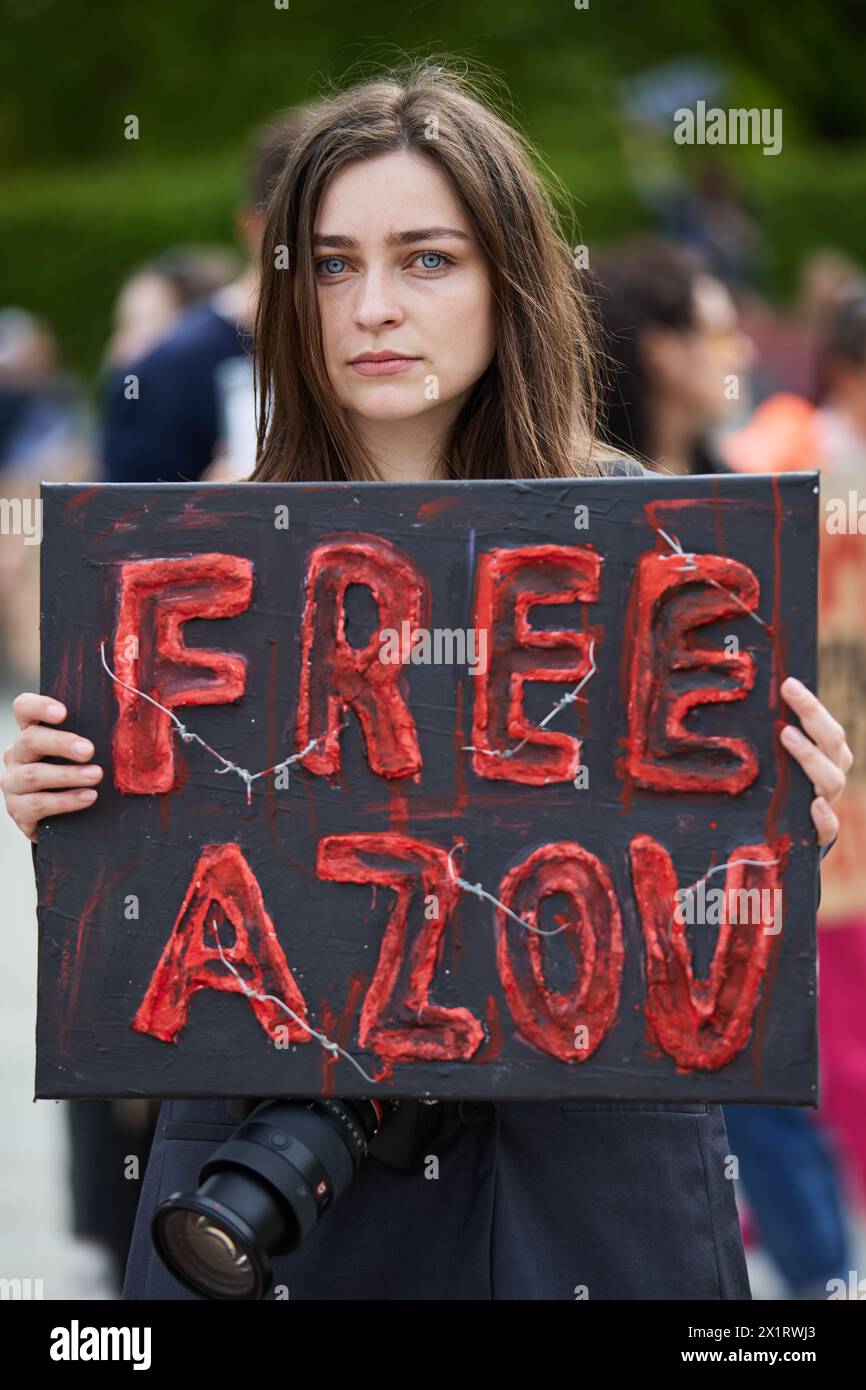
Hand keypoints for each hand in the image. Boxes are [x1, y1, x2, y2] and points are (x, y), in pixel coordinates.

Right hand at [0, 694, 102, 842]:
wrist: (68, 822)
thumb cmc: (79, 778)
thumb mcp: (84, 755)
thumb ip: (94, 737)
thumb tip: (129, 726)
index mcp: (32, 733)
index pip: (24, 708)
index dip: (38, 707)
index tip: (63, 713)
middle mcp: (17, 755)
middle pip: (29, 740)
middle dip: (61, 743)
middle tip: (89, 750)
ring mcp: (13, 783)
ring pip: (33, 774)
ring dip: (67, 775)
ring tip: (96, 775)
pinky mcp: (18, 810)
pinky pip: (38, 804)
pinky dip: (65, 801)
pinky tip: (88, 797)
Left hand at [780, 678, 852, 847]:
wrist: (776, 838)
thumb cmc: (769, 789)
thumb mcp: (768, 762)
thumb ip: (764, 738)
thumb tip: (734, 701)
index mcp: (824, 755)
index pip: (825, 725)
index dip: (810, 704)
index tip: (787, 683)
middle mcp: (829, 775)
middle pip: (833, 744)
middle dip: (813, 719)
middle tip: (784, 702)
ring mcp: (826, 804)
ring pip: (833, 779)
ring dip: (812, 757)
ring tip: (787, 737)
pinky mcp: (818, 835)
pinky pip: (829, 827)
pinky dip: (825, 816)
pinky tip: (815, 805)